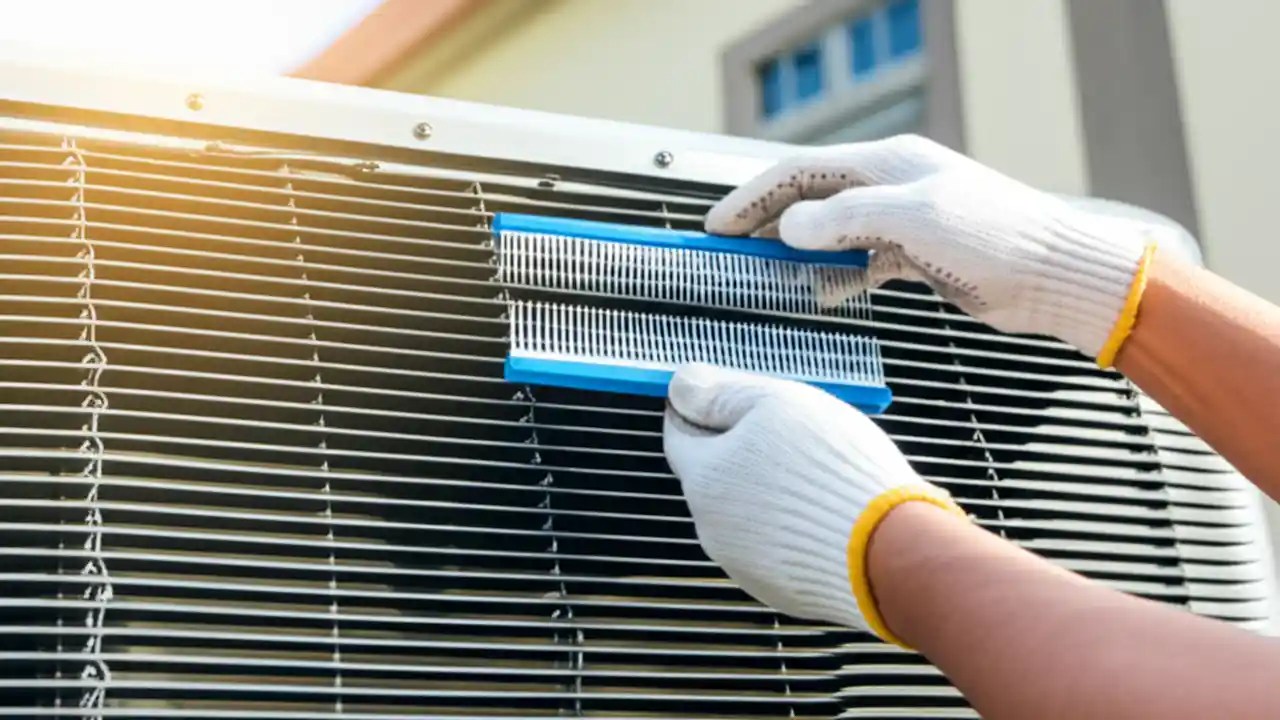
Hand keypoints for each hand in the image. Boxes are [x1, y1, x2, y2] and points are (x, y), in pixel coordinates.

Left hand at [663, 363, 963, 643]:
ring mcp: (744, 565)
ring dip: (764, 494)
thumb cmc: (833, 469)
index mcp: (705, 478)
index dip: (696, 412)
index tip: (716, 398)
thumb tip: (679, 384)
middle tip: (783, 435)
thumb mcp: (776, 404)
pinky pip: (775, 548)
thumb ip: (721, 393)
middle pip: (713, 478)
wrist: (888, 551)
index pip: (679, 436)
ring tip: (814, 478)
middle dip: (737, 455)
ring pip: (744, 515)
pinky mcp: (779, 591)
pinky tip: (825, 516)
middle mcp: (712, 527)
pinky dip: (788, 529)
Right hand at [708, 134, 1159, 365]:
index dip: (754, 197)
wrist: (1057, 274)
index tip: (718, 224)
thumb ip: (847, 218)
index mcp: (886, 165)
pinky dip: (835, 276)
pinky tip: (821, 293)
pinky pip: (860, 261)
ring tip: (763, 275)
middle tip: (729, 249)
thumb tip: (791, 224)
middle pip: (811, 199)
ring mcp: (904, 220)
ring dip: (796, 251)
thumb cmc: (999, 237)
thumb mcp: (915, 219)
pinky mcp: (918, 254)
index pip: (800, 173)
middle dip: (766, 222)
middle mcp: (891, 187)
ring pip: (832, 231)